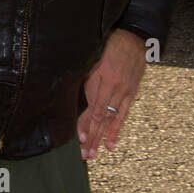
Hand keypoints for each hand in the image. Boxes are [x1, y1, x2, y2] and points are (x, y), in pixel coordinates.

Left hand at [78, 28, 148, 159]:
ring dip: (102, 138)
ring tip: (94, 153)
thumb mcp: (90, 55)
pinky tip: (111, 143)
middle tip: (84, 155)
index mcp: (99, 78)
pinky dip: (117, 130)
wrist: (133, 37)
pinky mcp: (131, 93)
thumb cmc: (106, 43)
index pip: (91, 107)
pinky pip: (123, 115)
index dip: (84, 124)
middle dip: (91, 137)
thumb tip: (60, 86)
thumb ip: (80, 73)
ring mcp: (124, 92)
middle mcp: (113, 88)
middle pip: (100, 117)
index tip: (79, 139)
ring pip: (111, 120)